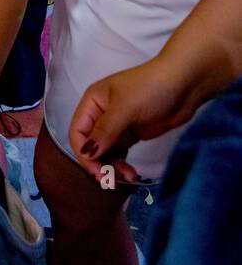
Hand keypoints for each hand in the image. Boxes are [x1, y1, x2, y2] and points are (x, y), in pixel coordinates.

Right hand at [69, 59, 196, 185]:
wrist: (185, 85)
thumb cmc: (151, 87)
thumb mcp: (125, 108)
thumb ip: (105, 131)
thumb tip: (87, 153)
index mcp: (93, 102)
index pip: (78, 132)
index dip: (84, 154)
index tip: (99, 172)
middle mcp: (101, 114)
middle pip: (90, 146)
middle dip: (99, 164)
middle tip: (112, 180)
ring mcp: (117, 125)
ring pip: (105, 152)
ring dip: (113, 167)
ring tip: (129, 176)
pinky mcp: (132, 133)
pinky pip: (120, 153)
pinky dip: (123, 165)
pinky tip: (133, 174)